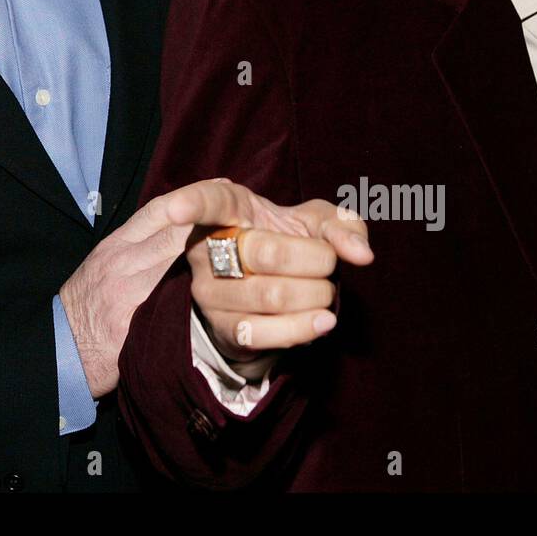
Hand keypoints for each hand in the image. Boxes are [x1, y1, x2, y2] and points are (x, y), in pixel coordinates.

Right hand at [59, 178, 253, 396]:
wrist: (61, 349)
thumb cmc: (84, 306)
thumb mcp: (102, 266)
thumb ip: (134, 249)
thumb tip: (172, 230)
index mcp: (115, 246)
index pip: (154, 212)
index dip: (189, 198)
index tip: (218, 184)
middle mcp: (120, 262)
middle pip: (171, 233)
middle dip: (208, 220)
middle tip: (244, 208)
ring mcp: (127, 292)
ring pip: (174, 263)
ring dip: (209, 253)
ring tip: (244, 243)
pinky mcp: (133, 323)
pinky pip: (171, 305)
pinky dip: (197, 295)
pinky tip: (223, 293)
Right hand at [173, 178, 373, 364]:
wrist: (273, 293)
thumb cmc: (291, 241)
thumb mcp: (318, 223)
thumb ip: (343, 225)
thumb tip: (361, 253)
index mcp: (227, 210)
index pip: (206, 202)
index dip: (191, 204)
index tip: (175, 211)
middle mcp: (208, 249)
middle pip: (264, 253)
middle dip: (316, 260)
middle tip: (329, 264)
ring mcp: (211, 292)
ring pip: (270, 295)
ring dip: (316, 295)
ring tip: (326, 292)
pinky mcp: (224, 329)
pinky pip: (263, 333)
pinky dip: (302, 328)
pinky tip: (323, 321)